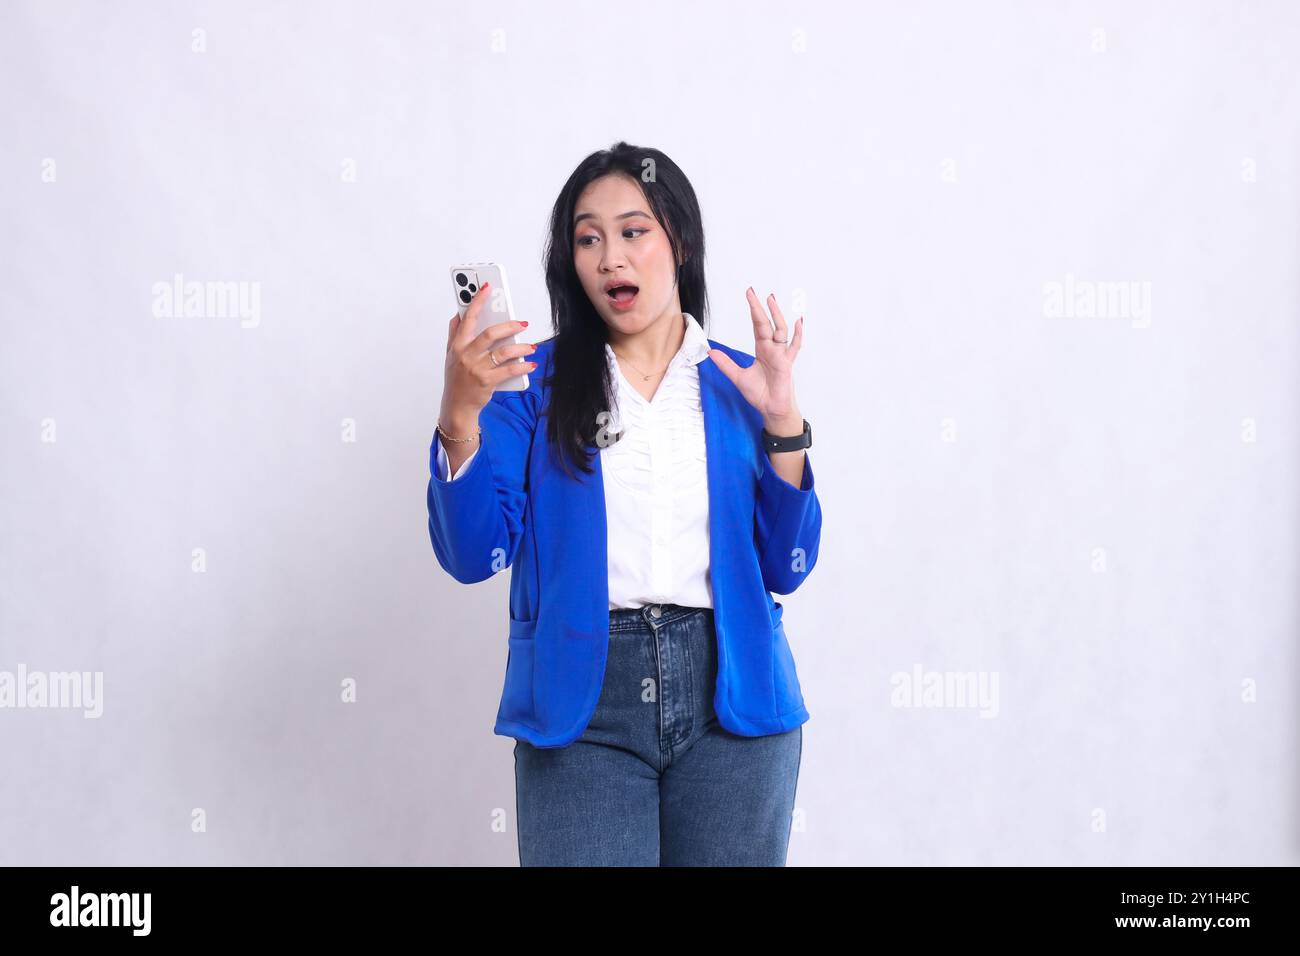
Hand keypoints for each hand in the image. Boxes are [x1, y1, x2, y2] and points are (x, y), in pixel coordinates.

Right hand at [440, 281, 536, 426]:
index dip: (477, 301)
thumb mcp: (450, 355)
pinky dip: (522, 367)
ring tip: (531, 347)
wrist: (457, 406)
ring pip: (503, 352)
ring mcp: (476, 369)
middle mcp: (466, 355)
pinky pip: (508, 371)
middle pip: (490, 334)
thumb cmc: (456, 379)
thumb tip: (458, 314)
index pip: (468, 318)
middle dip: (509, 326)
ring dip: (520, 348)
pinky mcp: (486, 382)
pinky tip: (530, 364)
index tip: (487, 287)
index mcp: (457, 345)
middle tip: (522, 324)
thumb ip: (454, 334)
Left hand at [708, 288, 804, 430]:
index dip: (753, 310)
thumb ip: (725, 364)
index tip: (749, 295)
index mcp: (762, 349)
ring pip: (780, 330)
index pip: (757, 325)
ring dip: (776, 314)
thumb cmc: (759, 393)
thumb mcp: (738, 377)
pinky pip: (794, 346)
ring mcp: (781, 354)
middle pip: (767, 323)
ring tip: (771, 299)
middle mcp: (772, 348)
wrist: (771, 409)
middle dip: (760, 307)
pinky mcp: (787, 363)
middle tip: (753, 292)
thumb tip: (710, 352)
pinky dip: (797, 334)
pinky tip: (799, 322)